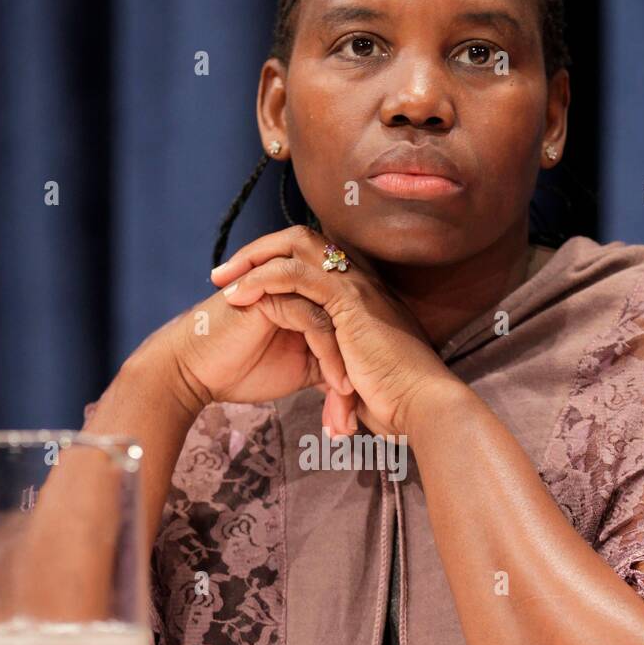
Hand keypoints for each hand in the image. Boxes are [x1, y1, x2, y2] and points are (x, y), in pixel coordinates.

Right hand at [149, 277, 355, 424]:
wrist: (194, 372)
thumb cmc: (239, 370)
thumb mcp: (298, 370)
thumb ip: (326, 364)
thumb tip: (358, 382)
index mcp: (305, 298)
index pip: (347, 321)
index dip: (358, 361)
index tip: (362, 403)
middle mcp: (298, 286)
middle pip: (346, 315)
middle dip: (357, 357)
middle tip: (362, 396)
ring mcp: (285, 286)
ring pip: (335, 318)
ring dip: (345, 361)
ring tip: (348, 396)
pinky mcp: (273, 294)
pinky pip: (314, 320)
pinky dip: (329, 354)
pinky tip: (334, 383)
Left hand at [210, 226, 454, 435]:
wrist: (421, 405)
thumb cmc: (395, 400)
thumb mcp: (356, 375)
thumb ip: (336, 367)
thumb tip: (326, 390)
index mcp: (361, 294)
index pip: (314, 258)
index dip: (276, 263)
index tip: (243, 284)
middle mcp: (359, 280)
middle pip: (301, 239)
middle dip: (258, 250)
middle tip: (224, 274)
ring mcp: (355, 285)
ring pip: (294, 245)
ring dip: (253, 259)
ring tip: (222, 281)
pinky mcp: (347, 299)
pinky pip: (295, 275)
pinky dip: (263, 278)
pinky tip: (239, 296)